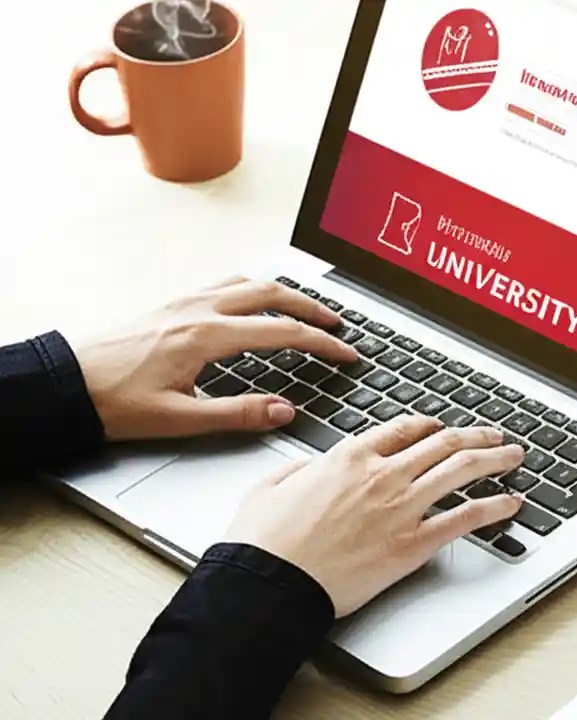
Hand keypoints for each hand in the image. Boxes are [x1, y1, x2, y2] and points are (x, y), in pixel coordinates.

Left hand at [75, 276, 358, 440]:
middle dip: (312, 308)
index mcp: (207, 336)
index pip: (283, 333)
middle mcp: (199, 309)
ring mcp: (183, 301)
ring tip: (304, 309)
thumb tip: (285, 411)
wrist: (65, 384)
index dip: (322, 343)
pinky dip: (251, 289)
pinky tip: (252, 303)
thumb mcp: (180, 419)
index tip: (346, 352)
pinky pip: (223, 283)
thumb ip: (238, 414)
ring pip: (247, 282)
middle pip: (272, 294)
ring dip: (283, 293)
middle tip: (337, 323)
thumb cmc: (115, 402)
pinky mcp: (170, 304)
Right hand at [224, 416, 524, 616]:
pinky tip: (511, 504)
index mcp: (349, 457)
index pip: (404, 429)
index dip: (430, 426)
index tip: (442, 428)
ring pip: (462, 470)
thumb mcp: (270, 486)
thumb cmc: (263, 543)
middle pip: (443, 443)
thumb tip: (312, 467)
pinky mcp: (413, 544)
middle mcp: (382, 475)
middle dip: (475, 437)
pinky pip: (465, 518)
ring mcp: (401, 507)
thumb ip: (299, 469)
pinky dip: (494, 508)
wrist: (268, 584)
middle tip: (494, 437)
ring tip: (514, 457)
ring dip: (495, 460)